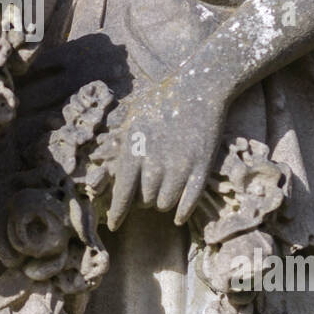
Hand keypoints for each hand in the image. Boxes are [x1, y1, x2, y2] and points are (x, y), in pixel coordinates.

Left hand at [106, 72, 228, 231]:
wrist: (198, 88)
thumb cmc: (161, 102)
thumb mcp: (134, 121)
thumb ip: (123, 149)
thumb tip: (112, 176)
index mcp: (135, 151)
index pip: (122, 193)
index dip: (117, 213)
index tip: (113, 225)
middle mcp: (156, 163)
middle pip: (144, 201)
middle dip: (142, 201)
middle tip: (145, 191)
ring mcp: (180, 167)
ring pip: (165, 204)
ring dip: (161, 203)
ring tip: (162, 191)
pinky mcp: (201, 168)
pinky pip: (189, 202)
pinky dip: (181, 212)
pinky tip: (177, 216)